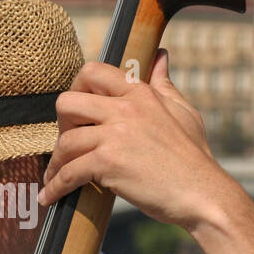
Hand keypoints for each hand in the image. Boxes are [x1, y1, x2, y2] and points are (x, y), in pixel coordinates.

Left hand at [36, 51, 229, 229]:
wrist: (203, 194)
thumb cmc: (194, 156)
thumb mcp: (183, 111)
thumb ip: (164, 84)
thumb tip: (160, 56)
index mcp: (140, 92)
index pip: (92, 72)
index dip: (77, 89)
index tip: (76, 112)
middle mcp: (125, 108)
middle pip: (67, 103)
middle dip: (61, 125)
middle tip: (67, 144)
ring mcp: (116, 135)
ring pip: (65, 141)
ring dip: (55, 163)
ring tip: (55, 177)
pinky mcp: (108, 163)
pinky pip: (69, 172)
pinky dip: (55, 187)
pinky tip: (51, 197)